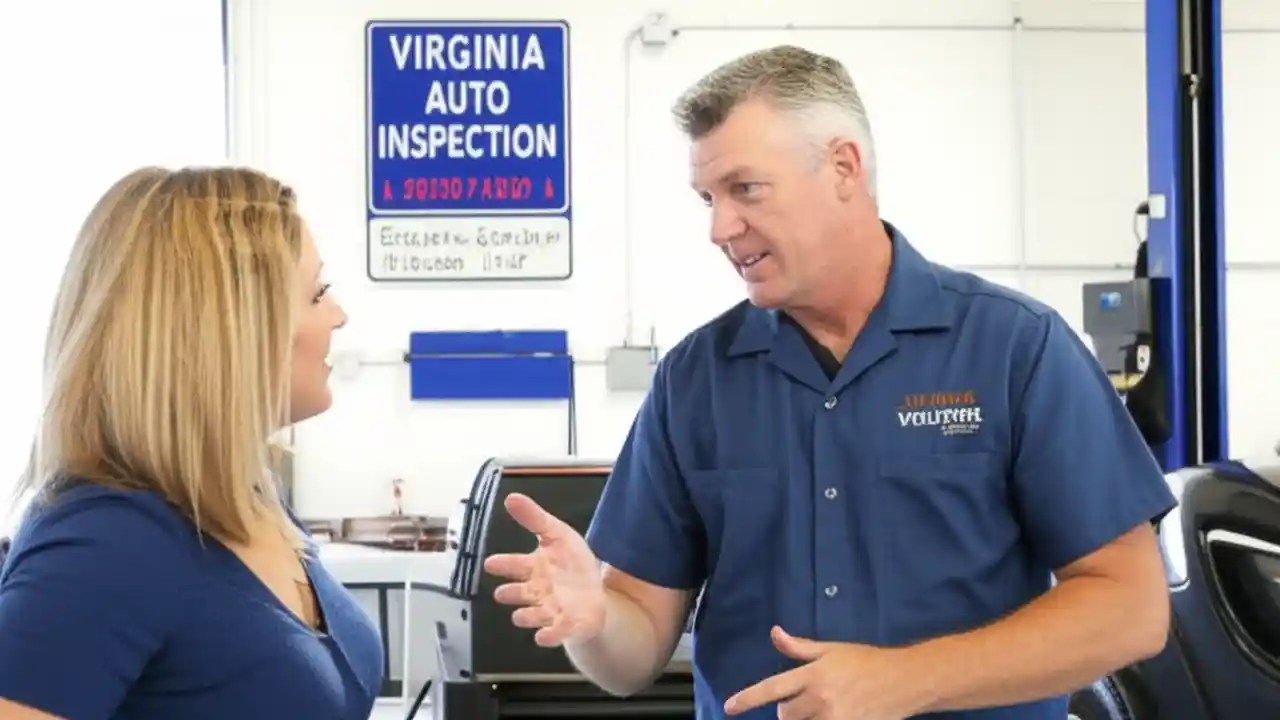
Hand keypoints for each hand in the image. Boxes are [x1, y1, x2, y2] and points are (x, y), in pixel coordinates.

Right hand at [482, 492, 607, 646]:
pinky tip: (542, 637)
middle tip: (502, 593)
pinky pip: (555, 632)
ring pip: (534, 615)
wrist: (593, 592)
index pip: (514, 565)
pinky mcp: (566, 626)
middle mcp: (537, 591)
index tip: (491, 563)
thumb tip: (511, 497)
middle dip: (511, 594)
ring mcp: (550, 610)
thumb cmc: (570, 563)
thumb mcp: (557, 534)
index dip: (503, 564)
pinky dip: (549, 635)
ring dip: (526, 616)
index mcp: (533, 568)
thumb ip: (534, 518)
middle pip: (520, 593)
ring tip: (520, 616)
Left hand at [724, 626, 923, 719]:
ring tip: (819, 709)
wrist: (903, 681)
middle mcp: (820, 699)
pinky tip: (832, 714)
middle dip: (787, 710)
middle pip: (784, 715)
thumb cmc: (866, 660)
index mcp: (813, 675)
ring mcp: (835, 719)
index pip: (772, 689)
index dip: (747, 699)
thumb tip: (774, 633)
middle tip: (803, 700)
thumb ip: (800, 648)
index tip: (729, 708)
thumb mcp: (831, 649)